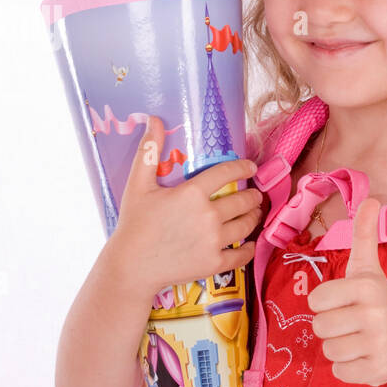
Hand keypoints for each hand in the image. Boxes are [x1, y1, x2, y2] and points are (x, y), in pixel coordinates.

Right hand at [109, 115, 263, 294]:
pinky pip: (241, 255)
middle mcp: (208, 216)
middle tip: (255, 194)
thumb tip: (154, 119)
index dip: (243, 167)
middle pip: (243, 200)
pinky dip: (249, 248)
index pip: (227, 173)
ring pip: (246, 224)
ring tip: (254, 212)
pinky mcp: (214, 263)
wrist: (131, 266)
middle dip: (253, 195)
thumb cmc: (134, 224)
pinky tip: (249, 243)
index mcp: (192, 193)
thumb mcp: (138, 184)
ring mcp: (213, 241)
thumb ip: (149, 151)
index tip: (251, 167)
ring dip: (254, 217)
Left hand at [308, 196, 386, 386]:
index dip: (327, 303)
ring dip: (339, 348)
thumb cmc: (377, 301)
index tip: (346, 302)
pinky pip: (340, 373)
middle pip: (320, 328)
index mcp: (367, 286)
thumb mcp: (368, 267)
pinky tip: (365, 357)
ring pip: (329, 351)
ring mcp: (380, 344)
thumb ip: (364, 234)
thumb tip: (370, 198)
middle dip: (331, 328)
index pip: (317, 300)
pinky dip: (349, 369)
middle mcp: (376, 313)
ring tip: (359, 340)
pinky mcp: (379, 371)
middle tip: (352, 324)